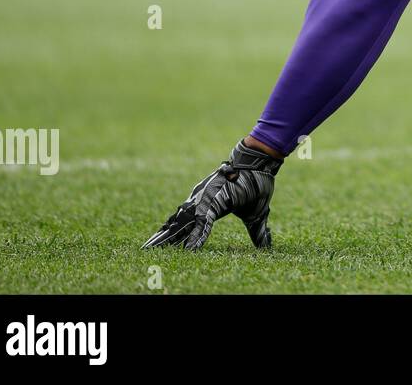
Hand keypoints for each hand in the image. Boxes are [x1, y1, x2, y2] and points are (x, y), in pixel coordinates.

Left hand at [143, 140, 282, 250]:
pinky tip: (189, 249)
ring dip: (170, 238)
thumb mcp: (255, 215)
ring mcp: (205, 201)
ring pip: (184, 224)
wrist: (259, 163)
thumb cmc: (257, 184)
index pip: (188, 224)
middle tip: (146, 248)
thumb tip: (265, 245)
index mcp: (209, 206)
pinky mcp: (214, 201)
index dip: (175, 235)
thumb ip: (256, 231)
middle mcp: (202, 203)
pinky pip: (202, 224)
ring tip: (153, 247)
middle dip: (163, 238)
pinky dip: (197, 237)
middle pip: (179, 224)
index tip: (161, 244)